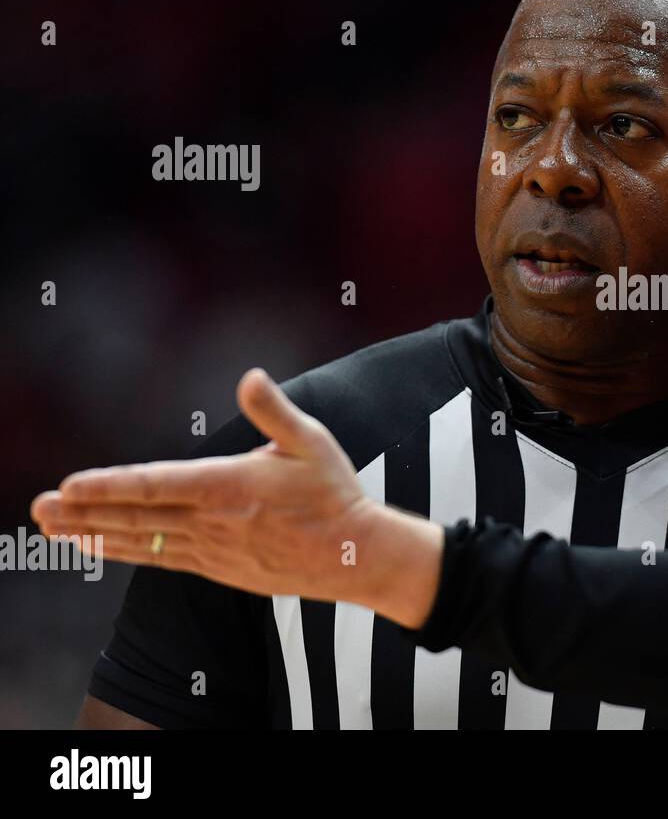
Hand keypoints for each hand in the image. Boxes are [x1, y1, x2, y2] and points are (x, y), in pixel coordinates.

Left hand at [30, 368, 441, 623]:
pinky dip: (121, 552)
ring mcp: (211, 549)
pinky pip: (158, 557)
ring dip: (91, 533)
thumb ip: (274, 412)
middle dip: (82, 512)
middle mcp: (213, 521)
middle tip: (37, 508)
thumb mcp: (312, 442)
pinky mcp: (216, 566)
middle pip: (135, 516)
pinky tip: (94, 547)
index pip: (157, 485)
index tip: (69, 485)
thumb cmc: (334, 494)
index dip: (110, 486)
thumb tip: (250, 377)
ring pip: (140, 539)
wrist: (353, 555)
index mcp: (230, 486)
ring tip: (50, 528)